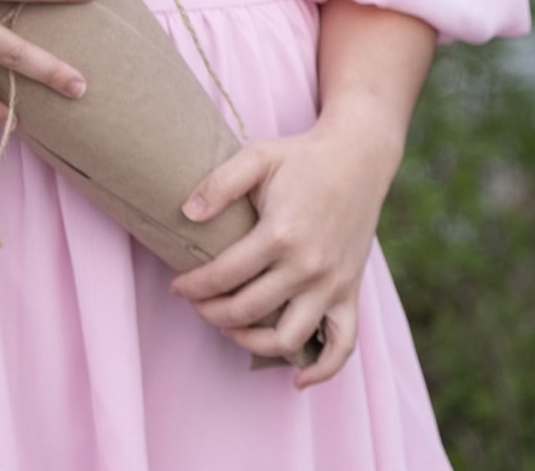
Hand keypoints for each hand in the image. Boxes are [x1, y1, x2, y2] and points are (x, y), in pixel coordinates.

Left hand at [168, 115, 398, 385]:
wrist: (357, 158)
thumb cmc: (301, 157)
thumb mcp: (257, 156)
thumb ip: (220, 183)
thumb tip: (186, 213)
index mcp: (280, 233)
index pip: (224, 275)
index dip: (194, 286)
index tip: (176, 286)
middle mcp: (307, 266)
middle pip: (248, 310)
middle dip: (211, 312)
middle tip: (196, 304)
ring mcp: (332, 285)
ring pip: (288, 339)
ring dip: (251, 342)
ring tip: (228, 327)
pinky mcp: (350, 293)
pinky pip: (342, 347)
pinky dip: (321, 371)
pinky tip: (296, 378)